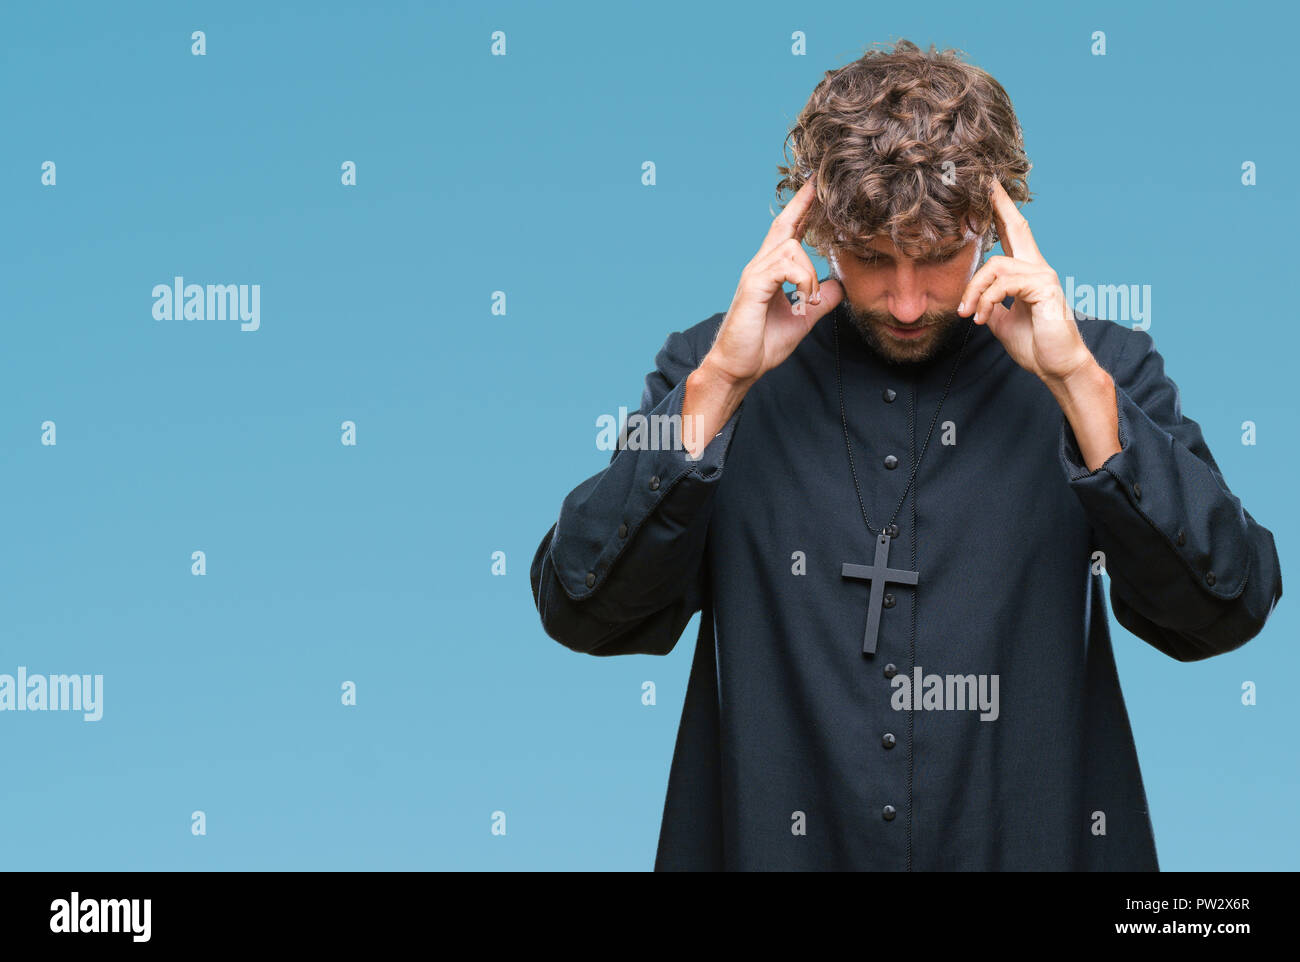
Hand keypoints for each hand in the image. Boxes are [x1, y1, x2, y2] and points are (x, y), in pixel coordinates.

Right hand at [704, 176, 844, 386]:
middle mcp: (760, 266)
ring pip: (792, 248)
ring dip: (810, 273)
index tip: (815, 189)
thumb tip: (838, 287)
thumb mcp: (801, 320)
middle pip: (783, 225)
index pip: (788, 233)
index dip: (802, 210)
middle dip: (802, 203)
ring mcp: (754, 274)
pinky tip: (804, 299)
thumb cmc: (761, 346)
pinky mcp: (753, 285)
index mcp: (770, 272)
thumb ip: (819, 302)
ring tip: (811, 300)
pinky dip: (802, 281)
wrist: (737, 368)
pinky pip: (785, 266)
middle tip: (817, 182)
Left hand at [957, 179, 1092, 383]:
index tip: (990, 190)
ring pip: (995, 267)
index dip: (1002, 213)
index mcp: (1027, 274)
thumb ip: (990, 305)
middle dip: (1001, 205)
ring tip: (967, 314)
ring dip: (973, 291)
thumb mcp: (1002, 323)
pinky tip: (980, 318)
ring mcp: (1043, 276)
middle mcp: (1038, 268)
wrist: (1057, 367)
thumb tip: (974, 299)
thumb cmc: (1035, 346)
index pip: (1014, 237)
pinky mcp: (1044, 288)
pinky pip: (1004, 284)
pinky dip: (987, 301)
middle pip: (1018, 228)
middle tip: (986, 182)